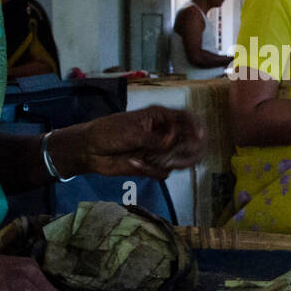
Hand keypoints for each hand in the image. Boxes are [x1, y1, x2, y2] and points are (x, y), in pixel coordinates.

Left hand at [56, 107, 207, 179]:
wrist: (89, 151)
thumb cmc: (109, 132)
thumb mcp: (132, 132)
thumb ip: (154, 139)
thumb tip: (173, 142)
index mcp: (159, 118)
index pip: (185, 119)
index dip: (195, 126)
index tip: (200, 136)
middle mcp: (163, 134)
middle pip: (188, 141)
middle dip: (188, 149)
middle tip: (185, 157)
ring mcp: (158, 151)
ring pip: (179, 159)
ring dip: (172, 163)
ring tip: (154, 162)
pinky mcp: (151, 166)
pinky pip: (163, 172)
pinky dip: (152, 171)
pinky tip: (135, 165)